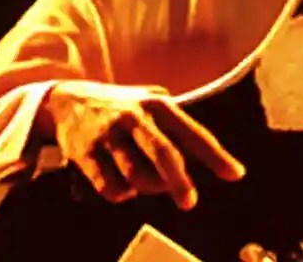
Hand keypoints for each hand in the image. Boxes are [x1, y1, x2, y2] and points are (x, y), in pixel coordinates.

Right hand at [33, 80, 244, 209]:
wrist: (67, 100)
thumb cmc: (122, 105)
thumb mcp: (151, 100)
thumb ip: (177, 122)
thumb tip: (209, 154)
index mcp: (158, 104)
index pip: (193, 133)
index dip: (216, 156)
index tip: (235, 175)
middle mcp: (134, 116)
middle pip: (164, 155)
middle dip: (179, 182)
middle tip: (189, 202)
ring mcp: (109, 134)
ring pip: (137, 176)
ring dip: (148, 188)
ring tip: (149, 185)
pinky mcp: (85, 153)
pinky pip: (111, 187)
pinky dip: (122, 194)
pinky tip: (124, 186)